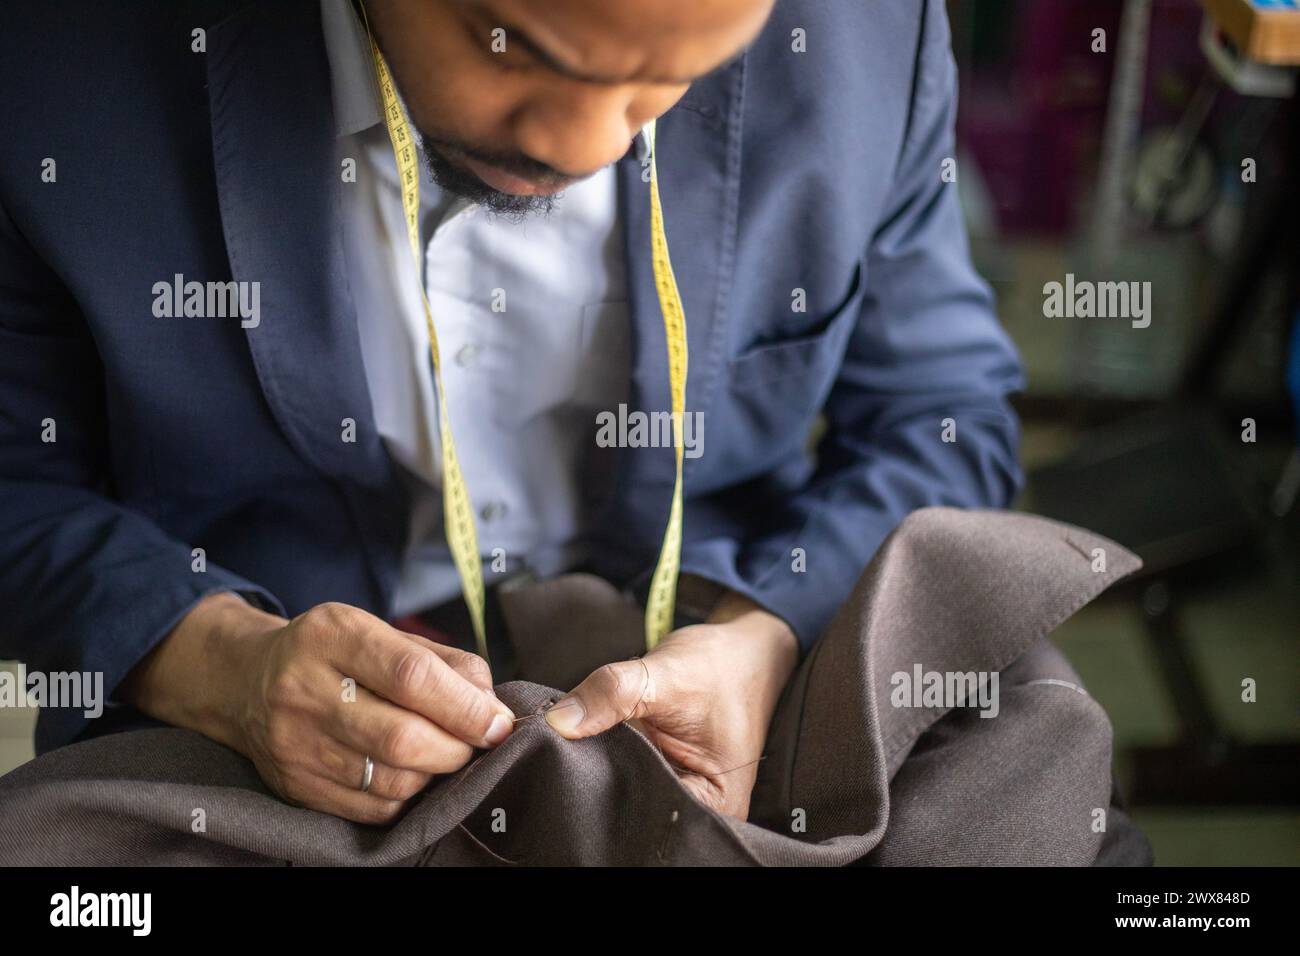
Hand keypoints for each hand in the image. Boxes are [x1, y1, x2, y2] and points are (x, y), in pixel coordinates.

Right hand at [119, 594, 514, 823]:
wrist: (246, 682)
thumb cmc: (336, 655)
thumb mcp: (381, 633)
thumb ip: (443, 662)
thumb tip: (493, 706)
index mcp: (332, 635)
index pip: (413, 675)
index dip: (466, 706)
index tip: (498, 722)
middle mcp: (303, 687)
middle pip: (403, 737)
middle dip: (457, 747)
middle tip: (476, 742)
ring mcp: (293, 742)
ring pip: (392, 778)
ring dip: (435, 773)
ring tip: (442, 753)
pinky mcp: (294, 786)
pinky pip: (373, 807)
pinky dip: (407, 795)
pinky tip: (410, 772)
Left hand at [544, 591, 798, 818]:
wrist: (742, 648)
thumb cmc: (722, 665)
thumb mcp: (668, 674)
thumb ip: (613, 694)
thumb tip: (556, 722)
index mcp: (716, 805)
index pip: (647, 815)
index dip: (607, 788)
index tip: (575, 757)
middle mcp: (698, 810)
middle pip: (631, 808)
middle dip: (597, 776)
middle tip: (564, 745)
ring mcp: (676, 791)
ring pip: (620, 790)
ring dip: (596, 764)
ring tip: (577, 737)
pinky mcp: (658, 772)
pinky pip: (620, 771)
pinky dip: (601, 753)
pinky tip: (585, 736)